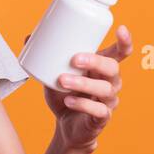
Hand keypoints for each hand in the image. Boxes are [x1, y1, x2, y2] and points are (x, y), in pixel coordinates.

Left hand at [25, 25, 131, 150]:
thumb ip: (45, 57)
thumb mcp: (53, 74)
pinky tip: (70, 101)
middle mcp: (110, 82)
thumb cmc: (64, 95)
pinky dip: (83, 105)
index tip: (121, 28)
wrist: (65, 125)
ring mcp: (108, 101)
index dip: (125, 41)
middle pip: (113, 68)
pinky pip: (99, 111)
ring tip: (63, 81)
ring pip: (105, 89)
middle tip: (74, 59)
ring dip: (84, 83)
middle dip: (95, 61)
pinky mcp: (102, 118)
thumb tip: (28, 37)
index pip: (120, 53)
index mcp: (101, 68)